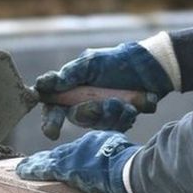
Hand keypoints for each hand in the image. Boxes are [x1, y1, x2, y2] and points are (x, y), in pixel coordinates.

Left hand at [16, 131, 139, 192]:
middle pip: (63, 153)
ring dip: (37, 164)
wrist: (131, 171)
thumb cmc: (135, 169)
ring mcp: (74, 154)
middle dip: (49, 159)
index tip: (63, 161)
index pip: (79, 150)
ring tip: (24, 168)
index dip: (69, 156)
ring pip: (51, 159)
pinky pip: (44, 168)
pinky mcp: (66, 167)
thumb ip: (120, 162)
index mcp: (100, 142)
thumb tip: (124, 173)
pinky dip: (32, 169)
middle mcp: (84, 144)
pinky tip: (22, 171)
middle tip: (34, 162)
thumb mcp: (128, 158)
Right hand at [37, 41, 173, 137]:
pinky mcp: (118, 120)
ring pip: (99, 124)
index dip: (50, 121)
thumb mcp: (91, 63)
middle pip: (78, 118)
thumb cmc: (118, 61)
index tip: (52, 131)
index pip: (54, 108)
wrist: (150, 69)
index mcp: (72, 90)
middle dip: (90, 112)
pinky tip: (133, 106)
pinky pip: (117, 127)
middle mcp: (83, 104)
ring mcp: (101, 114)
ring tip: (124, 99)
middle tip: (103, 103)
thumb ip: (69, 74)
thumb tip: (41, 84)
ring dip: (112, 112)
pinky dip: (125, 116)